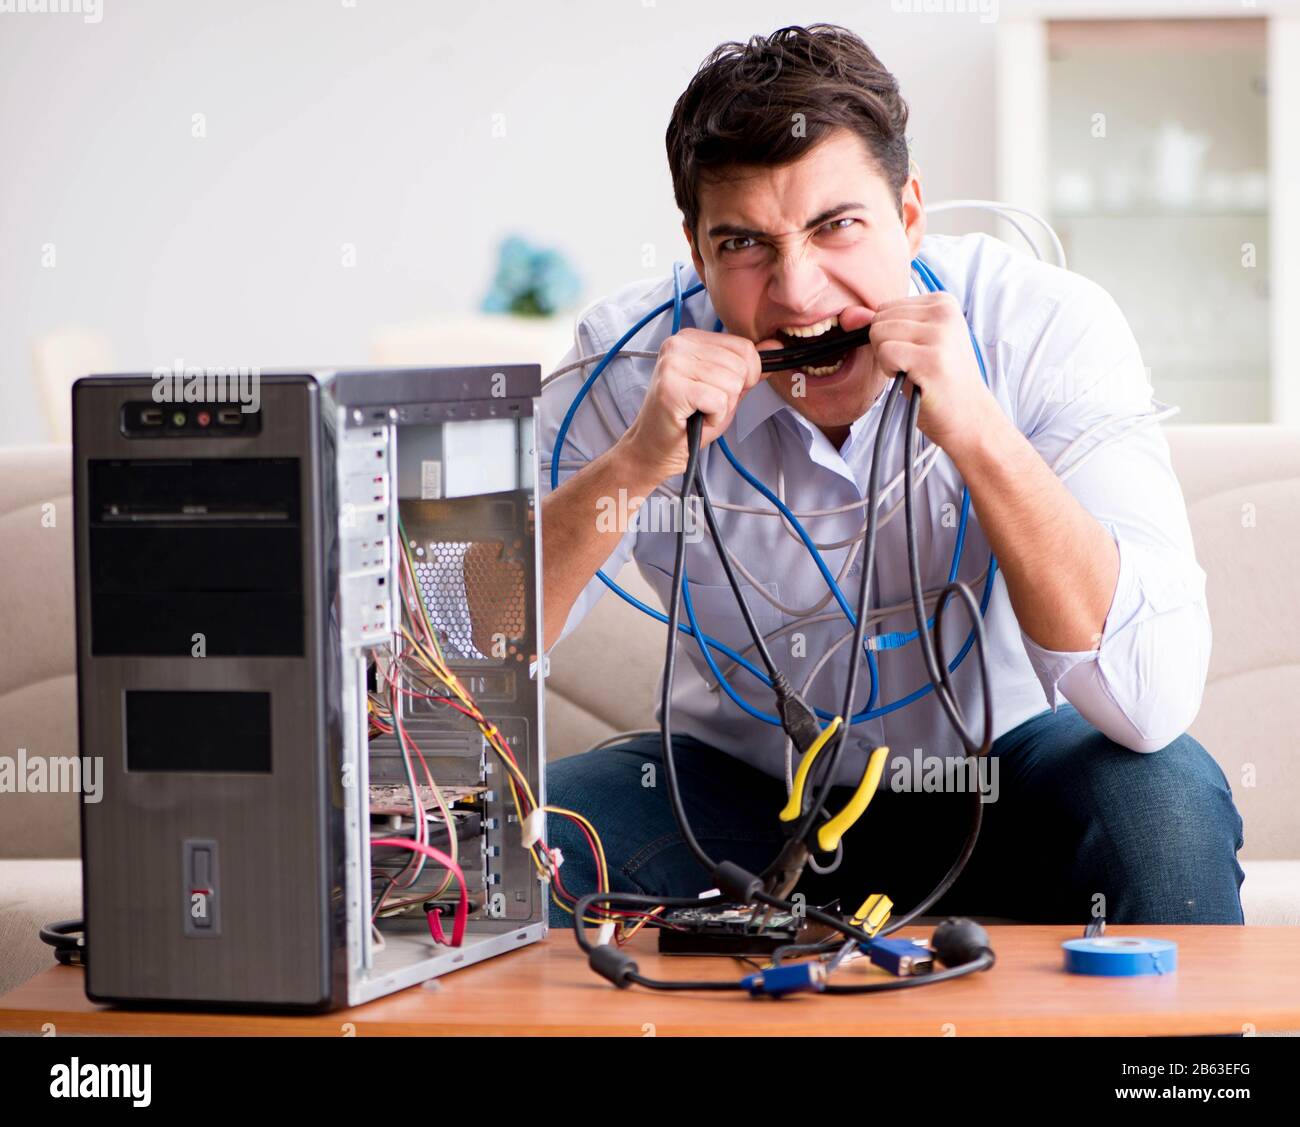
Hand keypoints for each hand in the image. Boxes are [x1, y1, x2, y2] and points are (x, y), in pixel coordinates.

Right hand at [618, 328, 782, 482]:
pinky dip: (714, 417)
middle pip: (740, 365)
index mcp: (691, 338)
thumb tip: (776, 346)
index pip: (744, 347)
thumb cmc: (687, 420)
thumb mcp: (725, 389)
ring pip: (732, 384)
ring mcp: (673, 364)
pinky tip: (696, 419)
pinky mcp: (672, 387)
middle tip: (706, 405)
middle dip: (732, 395)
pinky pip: (719, 400)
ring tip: (699, 412)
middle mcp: (678, 344)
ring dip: (722, 408)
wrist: (655, 448)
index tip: (721, 391)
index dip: (746, 377)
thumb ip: (749, 368)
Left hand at [860, 292, 998, 455]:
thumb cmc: (939, 381)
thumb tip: (849, 315)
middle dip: (886, 347)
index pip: (885, 308)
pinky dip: (890, 370)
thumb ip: (886, 325)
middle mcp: (944, 312)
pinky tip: (913, 379)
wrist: (968, 416)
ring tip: (915, 372)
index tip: (916, 352)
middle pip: (880, 319)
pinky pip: (885, 353)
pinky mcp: (931, 358)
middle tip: (914, 366)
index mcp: (943, 302)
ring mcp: (940, 334)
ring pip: (879, 334)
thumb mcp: (917, 342)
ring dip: (888, 360)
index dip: (890, 336)